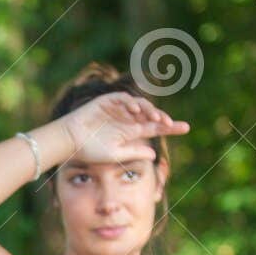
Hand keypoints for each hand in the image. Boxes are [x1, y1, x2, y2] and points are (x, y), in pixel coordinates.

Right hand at [59, 93, 188, 164]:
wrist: (70, 140)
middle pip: (151, 116)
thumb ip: (134, 153)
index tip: (185, 128)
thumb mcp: (115, 155)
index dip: (170, 127)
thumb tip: (154, 155)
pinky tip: (135, 111)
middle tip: (169, 124)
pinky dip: (131, 103)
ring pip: (141, 106)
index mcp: (131, 132)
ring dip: (149, 111)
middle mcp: (128, 119)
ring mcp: (120, 109)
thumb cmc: (90, 150)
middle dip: (162, 119)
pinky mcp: (109, 101)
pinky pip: (125, 99)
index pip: (155, 129)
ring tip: (155, 118)